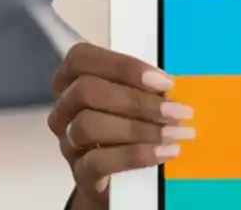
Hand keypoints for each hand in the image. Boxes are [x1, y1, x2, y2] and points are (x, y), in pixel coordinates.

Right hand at [48, 44, 194, 209]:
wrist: (118, 181)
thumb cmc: (129, 126)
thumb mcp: (135, 100)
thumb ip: (145, 88)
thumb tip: (170, 88)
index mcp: (72, 79)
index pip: (82, 58)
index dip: (124, 66)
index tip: (165, 81)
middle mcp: (63, 108)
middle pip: (86, 91)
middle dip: (137, 100)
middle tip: (176, 112)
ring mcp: (67, 141)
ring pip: (88, 125)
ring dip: (138, 128)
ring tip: (175, 133)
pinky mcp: (78, 172)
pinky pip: (98, 162)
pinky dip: (136, 155)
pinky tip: (165, 152)